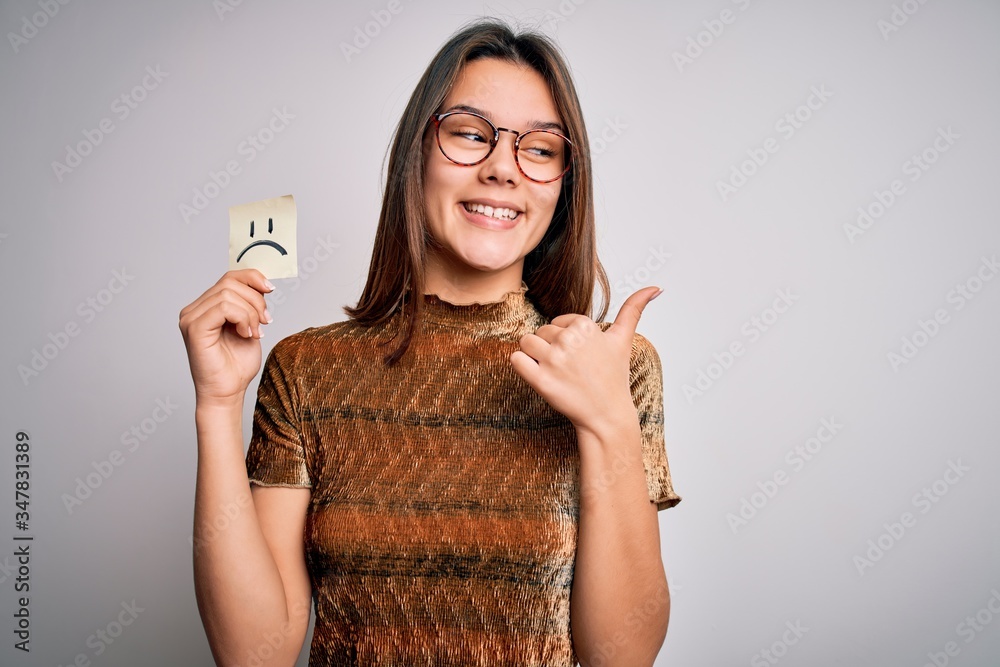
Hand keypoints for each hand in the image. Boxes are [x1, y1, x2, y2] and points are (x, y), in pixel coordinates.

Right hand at [178, 269, 273, 406]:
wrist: (227, 393)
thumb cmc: (236, 366)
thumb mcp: (249, 326)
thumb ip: (249, 305)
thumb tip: (261, 283)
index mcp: (205, 307)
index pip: (228, 278)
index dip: (252, 278)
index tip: (270, 290)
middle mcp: (194, 310)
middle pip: (230, 282)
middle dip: (255, 299)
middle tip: (265, 321)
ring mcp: (191, 318)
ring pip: (228, 294)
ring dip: (250, 312)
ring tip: (254, 332)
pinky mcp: (194, 328)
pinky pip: (224, 307)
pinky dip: (242, 318)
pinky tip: (246, 334)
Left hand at [510, 286, 661, 432]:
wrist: (607, 415)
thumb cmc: (613, 377)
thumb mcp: (624, 339)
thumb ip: (634, 308)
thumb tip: (655, 287)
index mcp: (585, 325)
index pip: (557, 322)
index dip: (565, 339)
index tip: (579, 357)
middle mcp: (568, 339)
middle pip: (540, 331)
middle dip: (550, 348)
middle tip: (569, 368)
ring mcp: (553, 360)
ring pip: (525, 342)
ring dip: (533, 355)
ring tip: (552, 371)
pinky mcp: (540, 380)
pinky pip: (515, 359)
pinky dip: (521, 365)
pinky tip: (537, 374)